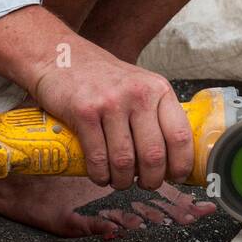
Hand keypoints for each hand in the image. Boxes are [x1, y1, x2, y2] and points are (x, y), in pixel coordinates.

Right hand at [33, 44, 193, 191]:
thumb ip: (156, 113)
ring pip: (124, 161)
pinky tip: (100, 176)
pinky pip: (97, 158)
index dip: (181, 164)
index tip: (176, 177)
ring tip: (120, 181)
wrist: (61, 56)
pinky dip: (100, 175)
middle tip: (146, 184)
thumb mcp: (140, 85)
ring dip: (123, 181)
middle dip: (151, 180)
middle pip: (153, 155)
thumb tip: (172, 156)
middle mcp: (138, 94)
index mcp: (158, 89)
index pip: (180, 135)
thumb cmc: (103, 78)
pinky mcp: (84, 112)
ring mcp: (111, 103)